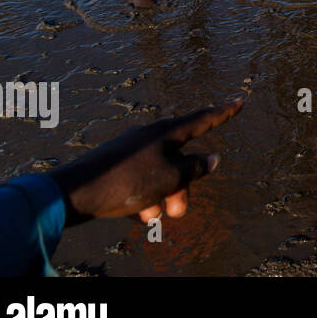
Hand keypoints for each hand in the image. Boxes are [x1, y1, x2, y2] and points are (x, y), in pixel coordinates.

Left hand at [48, 99, 242, 225]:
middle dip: (183, 185)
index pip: (203, 120)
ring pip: (162, 172)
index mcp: (166, 132)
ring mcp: (132, 149)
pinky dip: (146, 195)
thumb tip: (213, 159)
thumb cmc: (128, 180)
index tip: (239, 102)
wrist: (77, 191)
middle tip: (178, 210)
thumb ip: (195, 168)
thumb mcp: (170, 177)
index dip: (223, 113)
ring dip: (163, 195)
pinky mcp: (118, 164)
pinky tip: (137, 212)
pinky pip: (142, 179)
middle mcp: (150, 136)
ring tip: (151, 215)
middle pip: (181, 157)